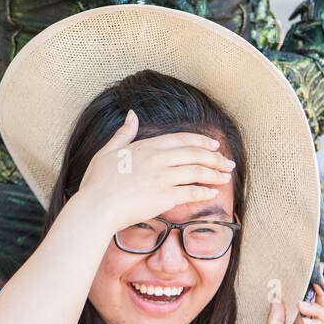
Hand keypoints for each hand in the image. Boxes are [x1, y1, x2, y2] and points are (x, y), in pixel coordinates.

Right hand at [75, 109, 235, 234]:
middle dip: (215, 157)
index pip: (181, 139)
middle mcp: (157, 159)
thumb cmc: (97, 183)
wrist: (96, 208)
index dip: (201, 141)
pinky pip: (191, 192)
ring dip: (215, 173)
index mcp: (145, 146)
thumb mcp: (107, 152)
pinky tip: (213, 193)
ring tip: (226, 176)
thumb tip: (132, 115)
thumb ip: (123, 133)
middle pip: (194, 154)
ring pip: (197, 171)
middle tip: (227, 161)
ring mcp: (162, 178)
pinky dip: (204, 192)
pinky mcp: (164, 197)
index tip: (214, 144)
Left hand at [251, 272, 323, 323]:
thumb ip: (275, 322)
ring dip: (318, 310)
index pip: (306, 308)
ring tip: (303, 305)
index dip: (308, 293)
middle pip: (321, 311)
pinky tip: (308, 322)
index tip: (309, 275)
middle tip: (313, 282)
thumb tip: (278, 298)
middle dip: (319, 296)